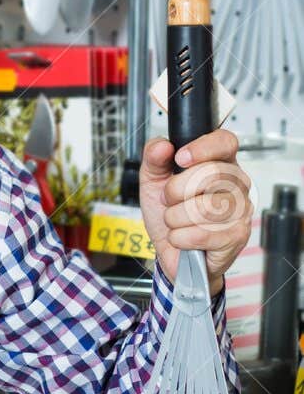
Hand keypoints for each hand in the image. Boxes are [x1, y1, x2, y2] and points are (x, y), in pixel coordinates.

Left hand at [139, 128, 252, 290]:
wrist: (172, 251)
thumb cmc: (169, 213)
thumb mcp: (153, 181)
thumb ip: (154, 158)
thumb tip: (162, 146)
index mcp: (220, 162)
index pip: (225, 141)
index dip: (203, 148)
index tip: (180, 158)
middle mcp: (236, 183)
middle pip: (211, 174)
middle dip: (176, 189)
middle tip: (168, 199)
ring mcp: (240, 210)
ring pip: (204, 207)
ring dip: (175, 217)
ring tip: (175, 220)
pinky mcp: (237, 236)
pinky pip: (202, 233)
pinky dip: (181, 237)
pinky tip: (182, 237)